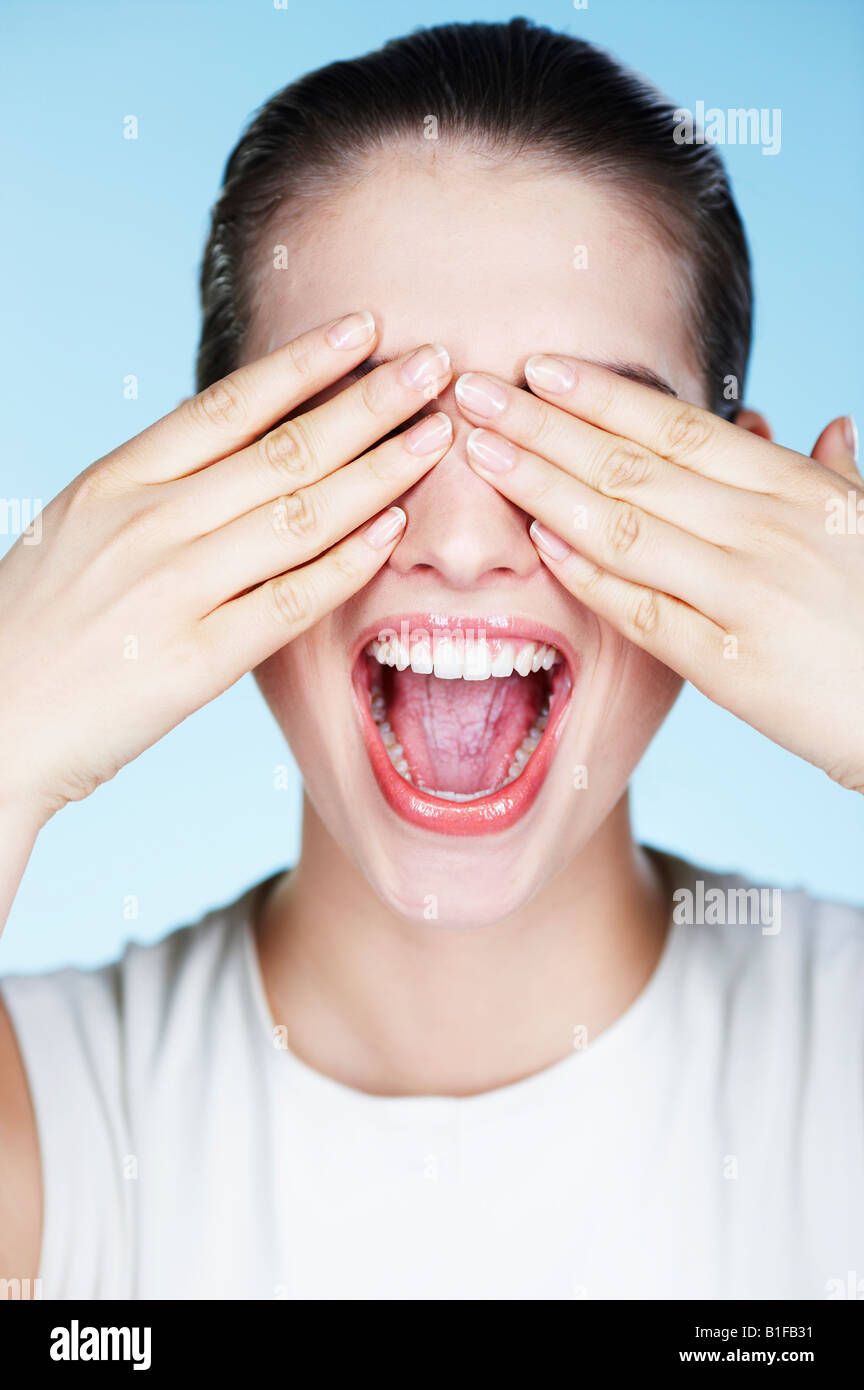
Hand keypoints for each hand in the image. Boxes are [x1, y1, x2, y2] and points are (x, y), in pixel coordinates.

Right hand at [0, 313, 452, 823]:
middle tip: (434, 364)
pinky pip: (288, 601)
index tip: (363, 328)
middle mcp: (144, 524)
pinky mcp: (192, 662)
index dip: (303, 363)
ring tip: (437, 435)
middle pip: (281, 449)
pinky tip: (395, 528)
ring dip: (379, 469)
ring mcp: (169, 592)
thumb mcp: (79, 531)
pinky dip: (346, 562)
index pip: (227, 406)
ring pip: (298, 514)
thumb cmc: (37, 628)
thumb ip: (155, 491)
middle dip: (367, 402)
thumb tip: (241, 450)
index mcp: (114, 483)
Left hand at [455, 358, 863, 791]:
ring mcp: (745, 595)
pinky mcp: (727, 663)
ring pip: (624, 527)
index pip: (678, 428)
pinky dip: (587, 574)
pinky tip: (538, 542)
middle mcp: (765, 530)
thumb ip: (838, 475)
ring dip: (545, 486)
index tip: (539, 368)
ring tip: (484, 455)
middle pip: (632, 465)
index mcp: (794, 488)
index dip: (602, 395)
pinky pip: (640, 610)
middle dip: (546, 425)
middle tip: (476, 393)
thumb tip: (825, 424)